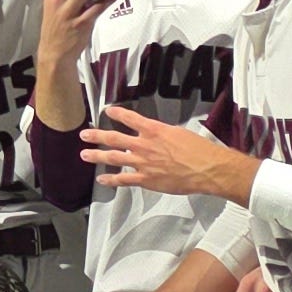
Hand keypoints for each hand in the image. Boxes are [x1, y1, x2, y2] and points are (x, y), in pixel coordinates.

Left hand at [83, 105, 255, 200]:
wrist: (207, 168)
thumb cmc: (198, 150)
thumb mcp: (178, 133)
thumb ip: (162, 133)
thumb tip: (155, 134)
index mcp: (154, 130)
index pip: (129, 118)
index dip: (116, 113)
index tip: (108, 111)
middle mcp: (144, 145)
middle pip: (114, 138)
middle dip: (97, 135)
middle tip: (84, 134)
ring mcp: (143, 163)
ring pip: (114, 158)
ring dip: (97, 156)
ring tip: (84, 154)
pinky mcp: (146, 180)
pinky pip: (124, 180)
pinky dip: (111, 179)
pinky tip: (102, 178)